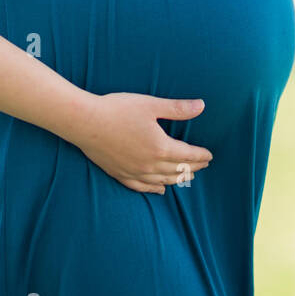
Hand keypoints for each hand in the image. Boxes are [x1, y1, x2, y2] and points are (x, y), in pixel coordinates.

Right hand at [75, 92, 213, 193]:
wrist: (85, 122)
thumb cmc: (117, 109)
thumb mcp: (151, 105)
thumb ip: (177, 108)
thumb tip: (201, 106)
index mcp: (161, 148)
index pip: (188, 155)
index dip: (201, 156)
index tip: (210, 156)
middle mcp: (150, 165)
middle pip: (178, 170)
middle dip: (193, 168)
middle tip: (202, 165)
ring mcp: (134, 172)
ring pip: (163, 181)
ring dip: (177, 179)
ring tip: (187, 176)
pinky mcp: (120, 174)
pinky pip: (142, 187)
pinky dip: (155, 189)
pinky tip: (161, 190)